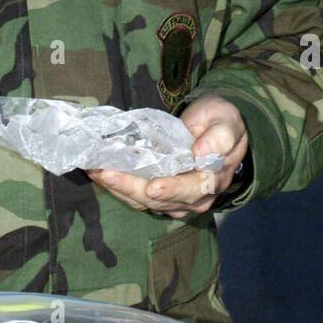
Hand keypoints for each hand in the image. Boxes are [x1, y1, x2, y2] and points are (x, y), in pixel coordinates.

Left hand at [87, 95, 247, 218]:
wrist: (217, 127)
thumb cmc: (222, 122)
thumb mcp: (227, 121)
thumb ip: (220, 137)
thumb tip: (203, 153)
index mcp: (212, 181)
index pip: (190, 190)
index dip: (170, 190)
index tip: (152, 187)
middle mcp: (193, 197)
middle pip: (159, 200)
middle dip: (129, 187)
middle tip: (105, 172)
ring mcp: (175, 199)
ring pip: (143, 201)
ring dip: (118, 187)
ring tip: (95, 170)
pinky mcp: (160, 195)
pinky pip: (137, 196)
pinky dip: (118, 186)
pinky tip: (100, 173)